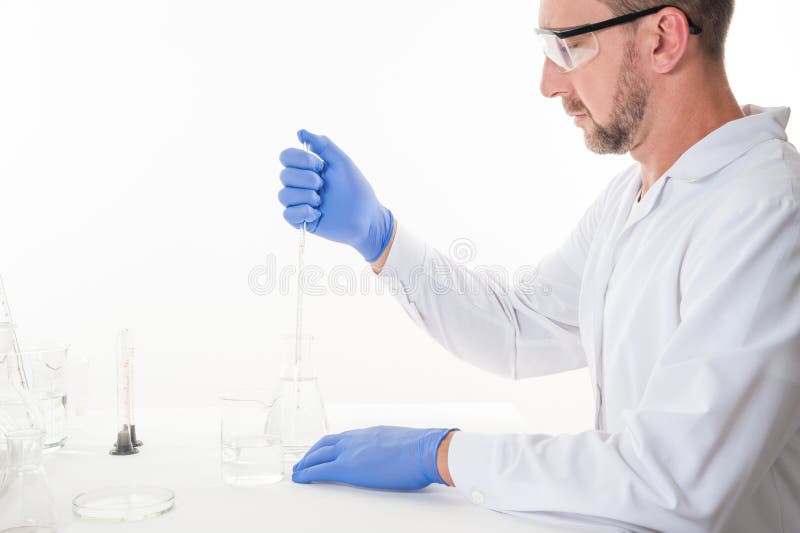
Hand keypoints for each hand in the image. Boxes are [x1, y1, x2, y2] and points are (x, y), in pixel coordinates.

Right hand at [278, 130, 394, 261]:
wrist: (367, 216)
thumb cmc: (356, 188)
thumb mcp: (341, 162)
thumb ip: (323, 145)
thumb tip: (300, 132)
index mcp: (308, 168)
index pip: (286, 156)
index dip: (300, 160)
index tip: (320, 166)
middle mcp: (301, 184)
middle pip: (284, 175)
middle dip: (306, 179)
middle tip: (323, 185)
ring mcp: (300, 203)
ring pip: (284, 195)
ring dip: (305, 196)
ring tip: (321, 201)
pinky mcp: (302, 221)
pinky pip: (288, 215)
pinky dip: (303, 212)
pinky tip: (318, 214)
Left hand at [292, 426, 455, 489]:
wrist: (426, 450)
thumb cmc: (423, 450)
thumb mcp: (404, 444)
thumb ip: (394, 448)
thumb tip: (399, 456)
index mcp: (370, 433)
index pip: (344, 437)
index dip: (330, 445)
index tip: (324, 451)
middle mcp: (357, 438)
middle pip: (326, 443)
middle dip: (312, 452)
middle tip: (304, 461)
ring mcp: (351, 450)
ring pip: (319, 454)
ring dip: (306, 462)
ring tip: (298, 470)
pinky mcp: (348, 467)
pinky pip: (320, 469)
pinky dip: (307, 473)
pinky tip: (300, 478)